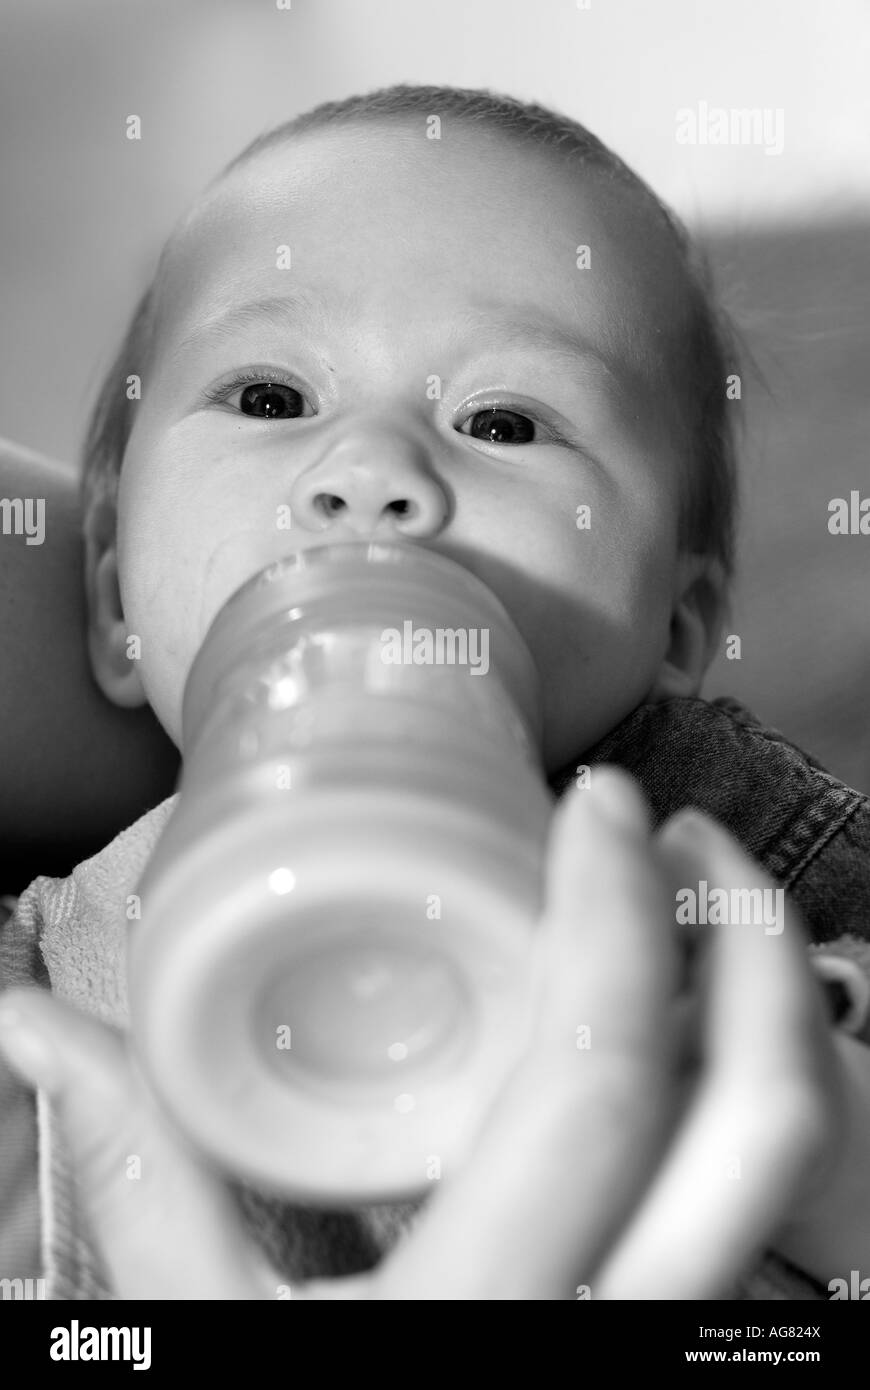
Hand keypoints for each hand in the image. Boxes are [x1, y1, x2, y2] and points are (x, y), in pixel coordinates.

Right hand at [0, 770, 836, 1298]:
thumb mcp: (201, 1334)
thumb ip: (137, 1169)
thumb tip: (26, 1028)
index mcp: (484, 1307)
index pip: (600, 1082)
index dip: (618, 915)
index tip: (600, 805)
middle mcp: (618, 1328)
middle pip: (764, 1117)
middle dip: (755, 942)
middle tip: (691, 837)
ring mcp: (665, 1340)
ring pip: (791, 1164)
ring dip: (772, 1007)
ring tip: (707, 904)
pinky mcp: (671, 1336)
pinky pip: (756, 1202)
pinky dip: (743, 1091)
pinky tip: (680, 1032)